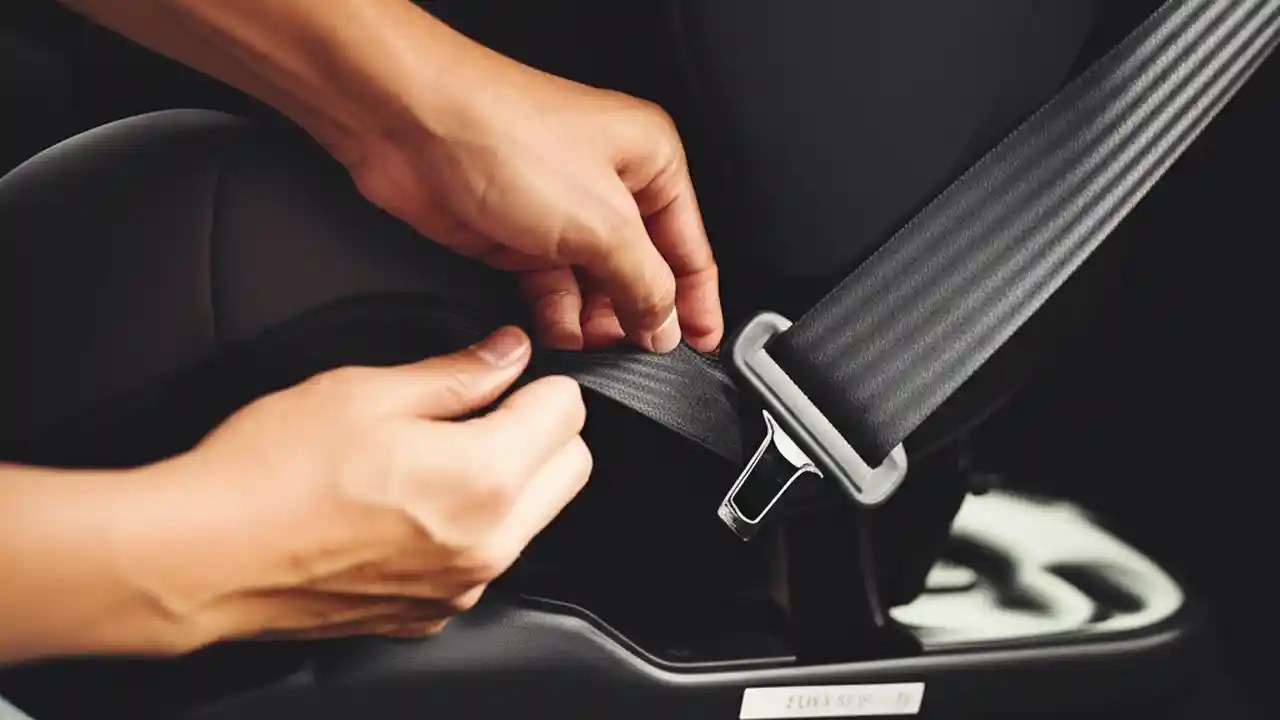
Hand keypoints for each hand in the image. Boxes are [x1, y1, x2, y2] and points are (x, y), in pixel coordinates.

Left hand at [61, 0, 722, 352]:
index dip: (699, 302)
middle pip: (640, 270)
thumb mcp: (601, 222)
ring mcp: (559, 210)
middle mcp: (607, 184)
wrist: (411, 127)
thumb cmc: (502, 136)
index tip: (704, 347)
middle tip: (639, 354)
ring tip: (592, 347)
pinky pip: (550, 288)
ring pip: (593, 285)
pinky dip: (555, 315)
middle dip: (638, 315)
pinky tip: (555, 335)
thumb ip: (644, 282)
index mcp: (649, 161)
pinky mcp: (516, 234)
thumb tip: (666, 324)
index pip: (689, 247)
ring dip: (594, 321)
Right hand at [116, 327, 588, 645]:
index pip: (569, 413)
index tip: (506, 374)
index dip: (538, 381)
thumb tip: (508, 353)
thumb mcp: (367, 391)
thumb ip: (458, 373)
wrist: (203, 556)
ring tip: (434, 457)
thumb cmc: (270, 471)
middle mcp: (489, 543)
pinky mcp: (432, 612)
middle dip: (543, 431)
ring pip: (534, 517)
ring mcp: (462, 586)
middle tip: (481, 409)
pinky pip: (485, 559)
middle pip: (571, 469)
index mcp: (484, 479)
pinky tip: (411, 506)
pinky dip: (471, 528)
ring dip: (511, 481)